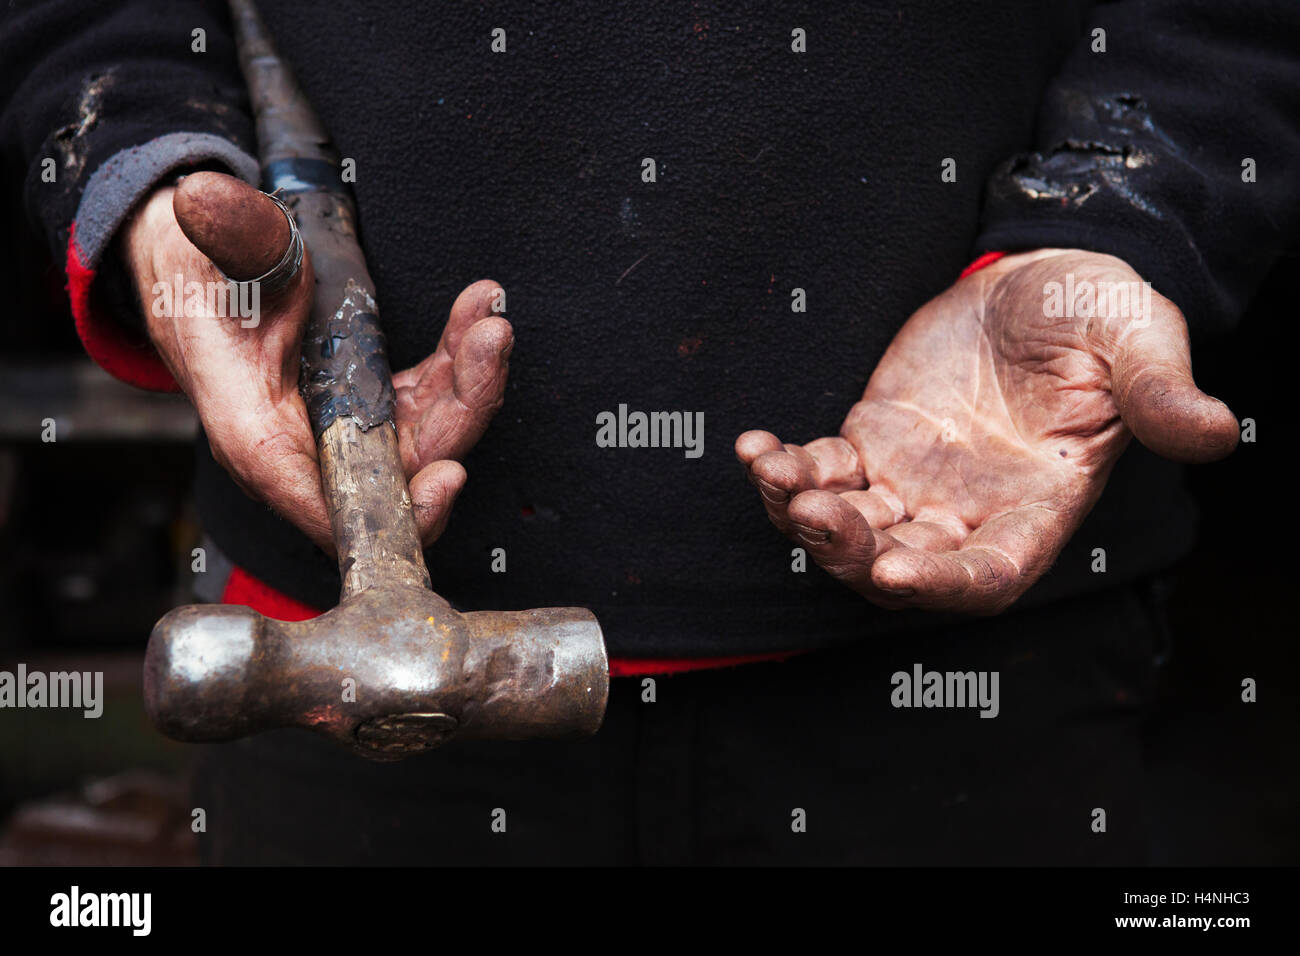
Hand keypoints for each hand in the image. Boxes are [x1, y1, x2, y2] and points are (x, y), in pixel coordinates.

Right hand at [123, 171, 510, 552]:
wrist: (189, 265)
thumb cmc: (190, 271)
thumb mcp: (202, 248)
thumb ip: (226, 235)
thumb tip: (205, 200)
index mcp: (256, 435)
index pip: (331, 503)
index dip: (394, 507)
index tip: (446, 477)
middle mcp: (306, 447)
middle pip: (404, 466)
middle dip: (459, 413)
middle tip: (489, 344)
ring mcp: (345, 427)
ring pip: (427, 433)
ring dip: (470, 381)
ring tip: (489, 318)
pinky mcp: (371, 403)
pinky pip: (428, 398)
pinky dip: (459, 361)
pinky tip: (477, 312)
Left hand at [736, 249, 1237, 613]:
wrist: (1038, 273)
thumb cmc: (1096, 310)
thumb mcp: (1137, 335)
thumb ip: (1160, 389)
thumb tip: (1214, 431)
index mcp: (1038, 505)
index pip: (990, 573)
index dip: (944, 584)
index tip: (897, 573)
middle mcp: (970, 511)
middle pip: (901, 567)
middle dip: (853, 553)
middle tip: (815, 514)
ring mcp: (914, 483)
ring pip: (850, 531)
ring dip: (804, 517)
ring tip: (775, 474)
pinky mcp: (871, 443)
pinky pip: (819, 474)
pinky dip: (784, 470)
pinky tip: (756, 447)